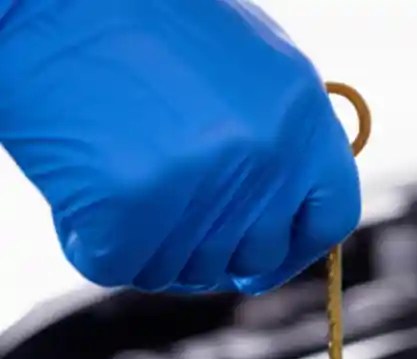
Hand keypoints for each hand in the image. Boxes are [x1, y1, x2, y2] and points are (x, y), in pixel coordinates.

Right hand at [0, 0, 359, 293]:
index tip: (261, 262)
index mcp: (301, 114)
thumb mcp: (245, 63)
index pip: (331, 215)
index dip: (295, 248)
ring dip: (147, 243)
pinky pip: (117, 265)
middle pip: (253, 255)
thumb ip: (278, 134)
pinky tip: (79, 191)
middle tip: (163, 212)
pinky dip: (90, 242)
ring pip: (181, 269)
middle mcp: (264, 156)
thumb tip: (285, 208)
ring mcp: (201, 185)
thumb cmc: (138, 17)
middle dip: (209, 251)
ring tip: (116, 175)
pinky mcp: (131, 207)